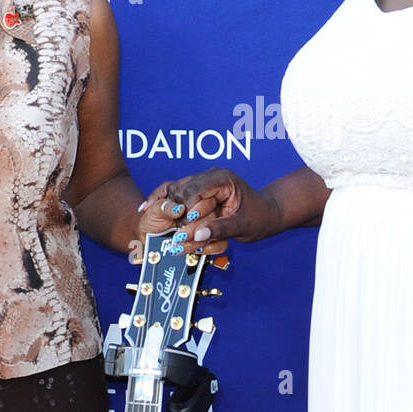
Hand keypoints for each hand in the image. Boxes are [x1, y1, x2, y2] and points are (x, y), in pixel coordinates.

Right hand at [136, 169, 277, 256]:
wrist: (266, 213)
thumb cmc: (258, 218)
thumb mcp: (241, 226)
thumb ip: (219, 229)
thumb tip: (196, 236)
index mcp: (222, 179)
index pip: (194, 190)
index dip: (183, 209)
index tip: (179, 228)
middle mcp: (210, 176)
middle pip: (181, 190)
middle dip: (174, 211)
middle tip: (164, 228)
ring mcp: (203, 181)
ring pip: (176, 191)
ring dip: (168, 208)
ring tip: (151, 217)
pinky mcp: (198, 190)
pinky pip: (177, 195)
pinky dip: (165, 203)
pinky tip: (146, 208)